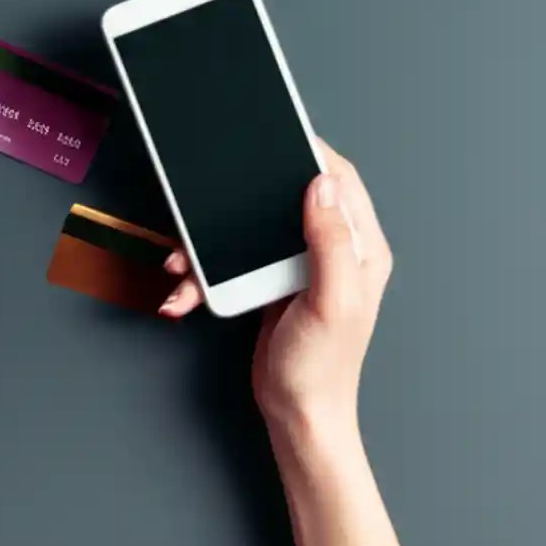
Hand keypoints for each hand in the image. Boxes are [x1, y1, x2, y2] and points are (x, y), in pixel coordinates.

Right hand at [159, 138, 392, 429]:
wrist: (296, 413)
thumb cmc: (322, 367)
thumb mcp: (332, 301)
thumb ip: (330, 241)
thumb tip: (320, 184)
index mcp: (361, 248)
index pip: (340, 180)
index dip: (311, 152)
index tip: (278, 132)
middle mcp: (333, 251)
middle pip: (287, 196)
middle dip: (244, 196)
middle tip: (215, 188)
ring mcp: (298, 266)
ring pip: (250, 228)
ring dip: (210, 243)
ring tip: (183, 260)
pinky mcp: (269, 283)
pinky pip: (233, 262)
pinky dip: (204, 275)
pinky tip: (185, 291)